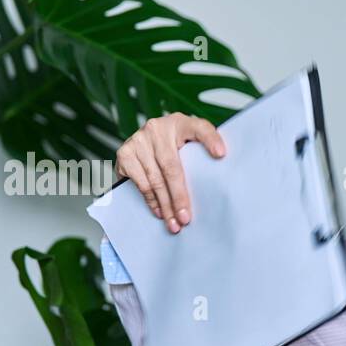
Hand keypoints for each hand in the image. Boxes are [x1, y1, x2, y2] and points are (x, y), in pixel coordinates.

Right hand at [114, 112, 225, 232]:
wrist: (150, 138)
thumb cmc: (177, 144)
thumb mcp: (193, 141)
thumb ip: (205, 150)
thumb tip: (221, 164)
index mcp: (180, 122)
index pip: (199, 128)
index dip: (211, 140)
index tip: (221, 154)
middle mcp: (157, 128)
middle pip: (171, 168)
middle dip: (179, 196)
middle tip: (186, 218)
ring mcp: (138, 140)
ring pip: (154, 180)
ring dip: (165, 205)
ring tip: (174, 223)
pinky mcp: (124, 153)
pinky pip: (140, 183)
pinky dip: (151, 200)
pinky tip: (159, 211)